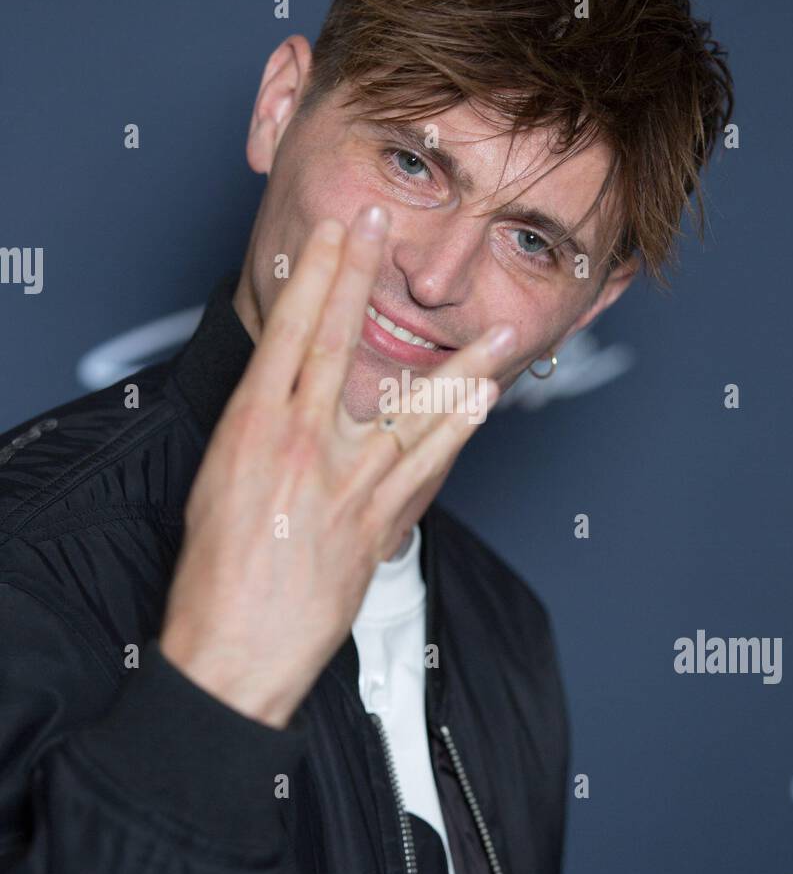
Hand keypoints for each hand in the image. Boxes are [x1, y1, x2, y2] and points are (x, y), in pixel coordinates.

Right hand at [159, 205, 515, 727]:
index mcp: (251, 426)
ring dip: (460, 363)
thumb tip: (287, 394)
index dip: (315, 273)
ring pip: (411, 403)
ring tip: (497, 330)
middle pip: (339, 340)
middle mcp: (302, 442)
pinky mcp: (376, 520)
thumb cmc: (215, 573)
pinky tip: (484, 401)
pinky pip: (429, 465)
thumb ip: (259, 429)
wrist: (231, 648)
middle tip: (382, 224)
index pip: (288, 329)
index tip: (333, 231)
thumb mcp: (218, 480)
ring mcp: (346, 480)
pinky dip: (460, 430)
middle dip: (361, 274)